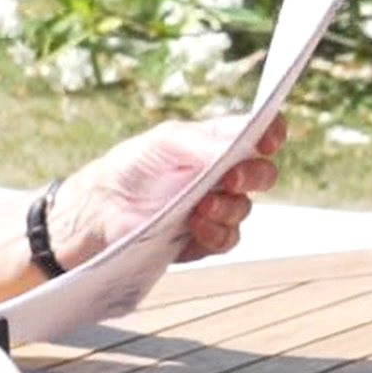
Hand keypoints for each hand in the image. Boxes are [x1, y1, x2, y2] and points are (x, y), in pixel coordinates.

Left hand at [48, 113, 283, 271]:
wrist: (99, 211)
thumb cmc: (130, 167)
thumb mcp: (164, 142)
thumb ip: (203, 142)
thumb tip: (240, 145)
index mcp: (216, 143)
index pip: (259, 133)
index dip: (272, 134)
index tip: (268, 140)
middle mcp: (222, 174)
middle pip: (262, 174)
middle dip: (252, 176)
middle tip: (229, 178)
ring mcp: (216, 207)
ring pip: (245, 210)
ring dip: (227, 209)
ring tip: (198, 208)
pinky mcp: (205, 238)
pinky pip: (227, 239)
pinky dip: (215, 233)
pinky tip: (193, 227)